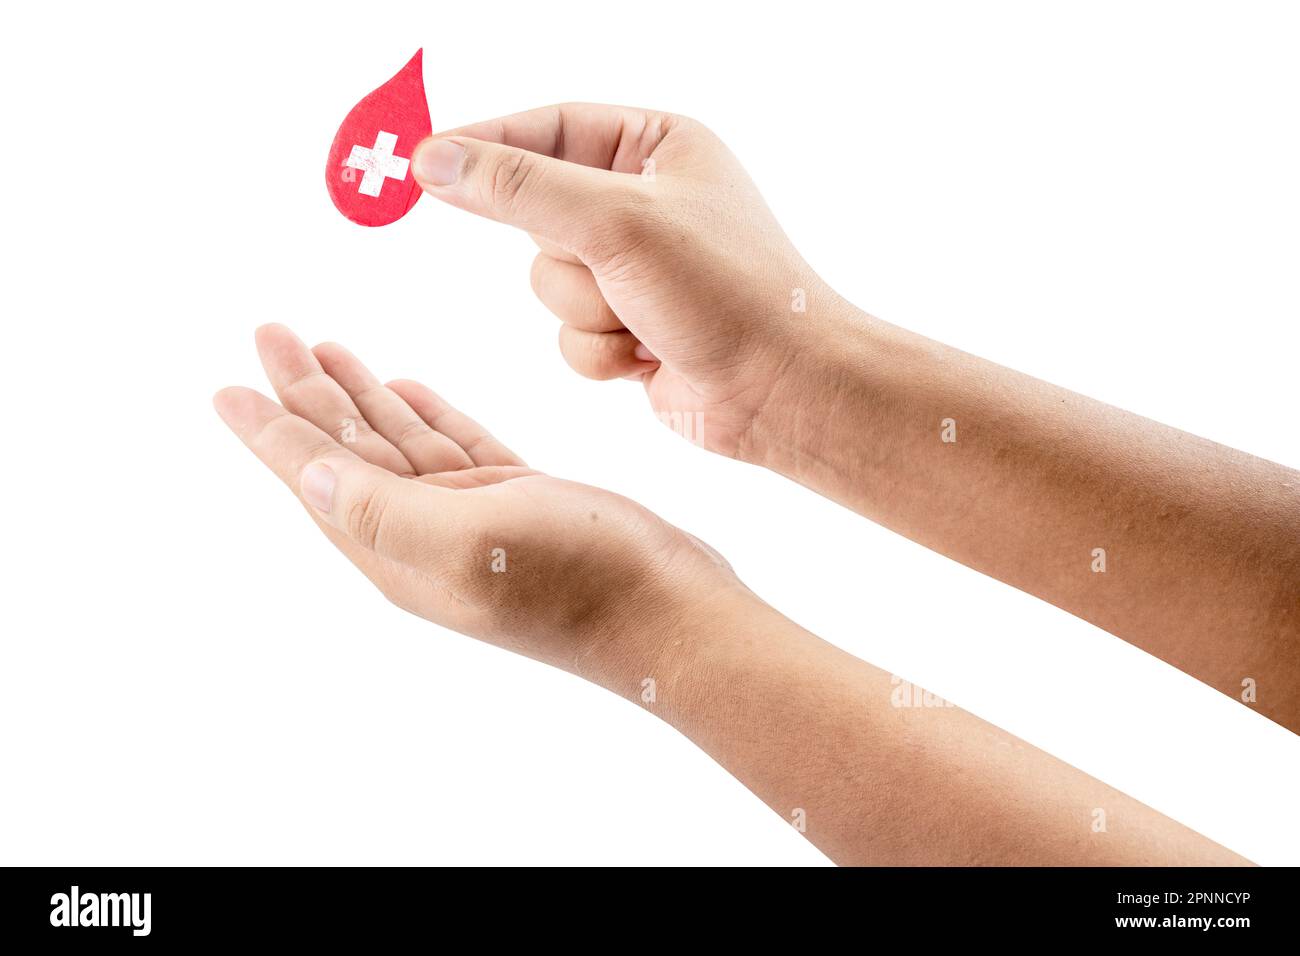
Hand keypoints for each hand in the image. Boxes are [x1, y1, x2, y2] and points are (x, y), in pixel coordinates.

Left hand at [213, 324, 742, 682]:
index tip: (223, 388)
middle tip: (272, 330)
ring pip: (399, 443)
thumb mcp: (469, 541)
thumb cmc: (580, 583)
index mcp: (399, 549)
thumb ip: (380, 509)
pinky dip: (425, 414)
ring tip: (326, 347)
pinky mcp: (519, 501)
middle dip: (306, 392)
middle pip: (348, 450)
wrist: (673, 613)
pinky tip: (407, 388)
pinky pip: (454, 448)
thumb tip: (305, 474)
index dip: (268, 432)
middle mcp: (425, 535)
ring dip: (360, 395)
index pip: (315, 477)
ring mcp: (473, 518)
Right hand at [410, 104, 846, 459]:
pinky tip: (648, 357)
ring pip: (546, 283)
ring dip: (586, 311)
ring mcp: (636, 269)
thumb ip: (518, 188)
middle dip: (569, 257)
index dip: (487, 145)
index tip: (422, 162)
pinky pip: (568, 335)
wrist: (783, 392)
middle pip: (538, 216)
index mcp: (658, 146)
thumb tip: (432, 160)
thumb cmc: (727, 290)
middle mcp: (645, 202)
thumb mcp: (616, 220)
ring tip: (645, 318)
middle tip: (614, 268)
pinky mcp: (631, 327)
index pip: (550, 126)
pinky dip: (600, 352)